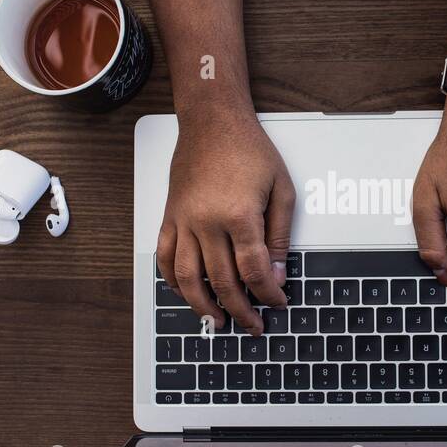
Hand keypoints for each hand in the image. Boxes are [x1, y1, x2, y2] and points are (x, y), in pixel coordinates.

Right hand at [157, 108, 294, 335]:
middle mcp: (207, 221)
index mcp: (239, 215)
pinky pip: (164, 256)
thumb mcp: (281, 189)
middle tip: (252, 326)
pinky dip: (172, 280)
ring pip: (187, 277)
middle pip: (222, 281)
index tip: (277, 303)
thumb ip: (279, 236)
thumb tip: (277, 273)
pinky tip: (184, 293)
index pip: (254, 270)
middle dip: (241, 310)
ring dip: (202, 306)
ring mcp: (183, 220)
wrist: (212, 120)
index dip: (268, 294)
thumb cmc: (249, 149)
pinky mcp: (170, 216)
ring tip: (217, 322)